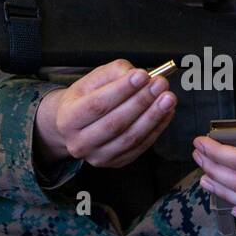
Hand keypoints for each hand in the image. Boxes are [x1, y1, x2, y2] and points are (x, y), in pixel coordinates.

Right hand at [34, 58, 176, 169]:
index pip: (97, 105)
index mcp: (67, 119)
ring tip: (168, 98)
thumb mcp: (92, 80)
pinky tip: (167, 112)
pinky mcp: (116, 163)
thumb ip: (114, 73)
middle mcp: (80, 143)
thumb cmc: (86, 98)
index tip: (142, 75)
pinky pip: (141, 146)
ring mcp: (98, 157)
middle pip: (115, 123)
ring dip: (153, 116)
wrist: (75, 126)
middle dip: (141, 102)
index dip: (122, 90)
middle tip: (160, 84)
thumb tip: (140, 76)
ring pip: (130, 138)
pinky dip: (157, 128)